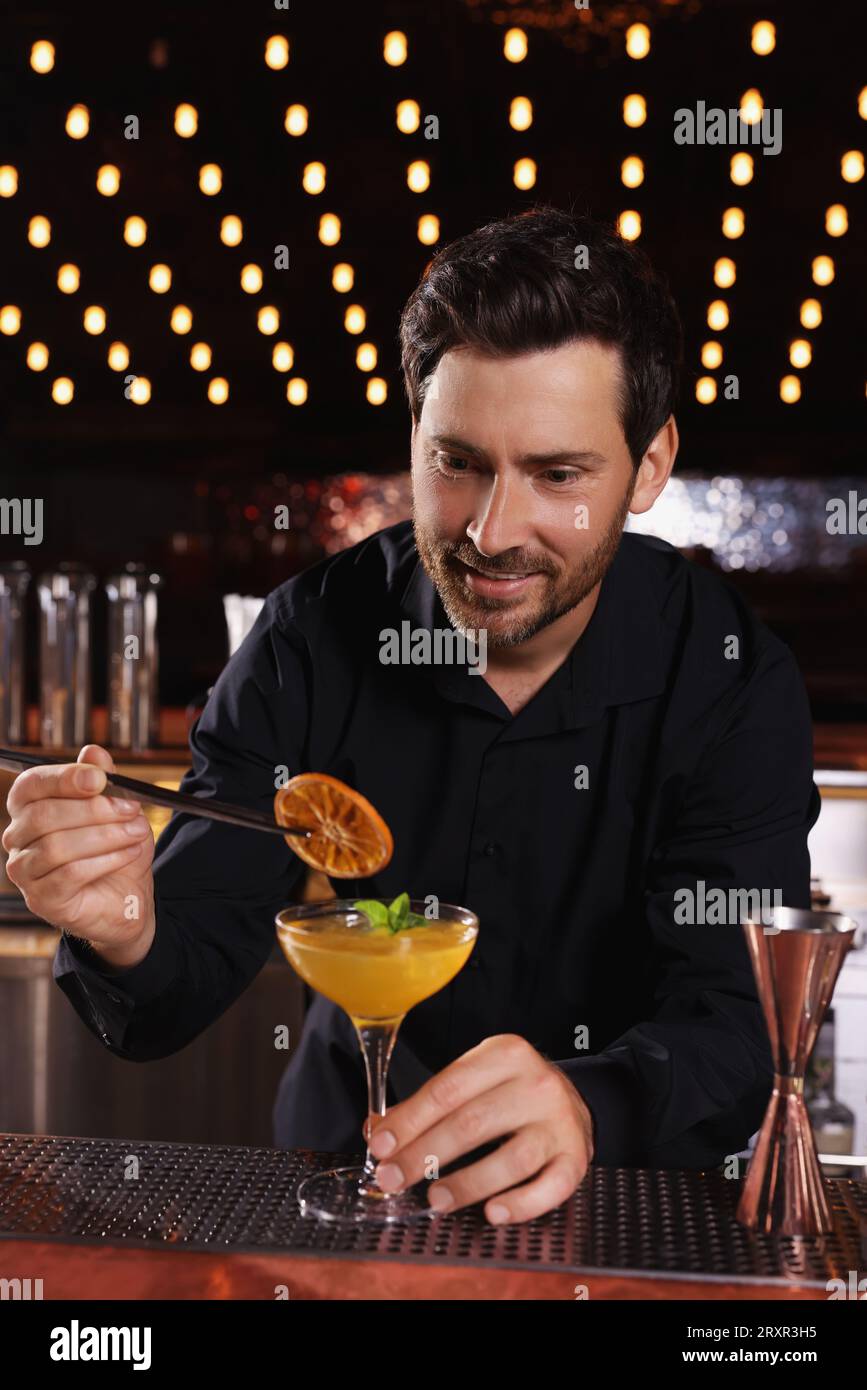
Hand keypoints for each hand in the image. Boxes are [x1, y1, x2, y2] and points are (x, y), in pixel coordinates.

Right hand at [3, 744, 155, 967]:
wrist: (127, 894)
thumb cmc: (114, 846)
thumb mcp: (117, 806)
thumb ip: (104, 779)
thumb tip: (93, 752)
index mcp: (29, 806)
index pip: (32, 784)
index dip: (64, 778)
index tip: (100, 779)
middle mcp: (17, 836)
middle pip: (45, 815)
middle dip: (95, 810)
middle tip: (132, 810)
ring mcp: (24, 870)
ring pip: (57, 846)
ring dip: (105, 836)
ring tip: (136, 833)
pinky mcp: (41, 898)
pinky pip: (69, 874)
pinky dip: (106, 860)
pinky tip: (128, 854)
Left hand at [365, 1033, 594, 1224]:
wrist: (573, 1098)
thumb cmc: (510, 1092)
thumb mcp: (473, 1080)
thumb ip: (428, 1104)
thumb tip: (378, 1130)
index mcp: (504, 1054)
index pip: (447, 1089)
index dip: (410, 1120)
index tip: (381, 1145)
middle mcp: (535, 1084)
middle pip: (472, 1123)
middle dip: (425, 1155)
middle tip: (393, 1179)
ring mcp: (560, 1121)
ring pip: (511, 1158)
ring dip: (467, 1183)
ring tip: (435, 1200)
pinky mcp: (576, 1156)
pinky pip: (550, 1187)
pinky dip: (521, 1204)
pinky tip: (492, 1213)